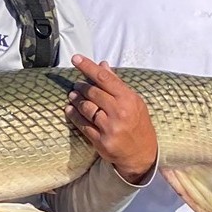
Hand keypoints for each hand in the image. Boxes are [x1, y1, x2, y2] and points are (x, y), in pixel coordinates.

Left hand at [66, 56, 157, 182]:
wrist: (142, 153)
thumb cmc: (137, 123)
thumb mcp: (133, 101)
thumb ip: (116, 83)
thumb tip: (102, 65)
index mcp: (128, 99)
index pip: (104, 78)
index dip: (88, 67)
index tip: (75, 58)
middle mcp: (119, 112)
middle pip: (92, 93)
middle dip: (81, 86)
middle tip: (76, 84)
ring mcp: (109, 128)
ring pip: (85, 108)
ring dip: (75, 100)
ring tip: (72, 96)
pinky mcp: (101, 141)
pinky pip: (82, 125)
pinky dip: (73, 115)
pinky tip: (70, 110)